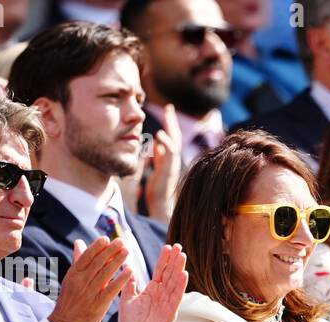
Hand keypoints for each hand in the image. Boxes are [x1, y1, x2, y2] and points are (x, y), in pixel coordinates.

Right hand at [48, 237, 130, 321]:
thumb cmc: (69, 299)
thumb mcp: (70, 278)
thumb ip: (78, 260)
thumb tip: (79, 242)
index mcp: (74, 274)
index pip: (86, 256)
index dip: (96, 247)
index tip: (106, 238)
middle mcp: (81, 281)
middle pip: (97, 263)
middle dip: (110, 250)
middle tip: (121, 241)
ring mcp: (90, 293)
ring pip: (105, 273)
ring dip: (117, 261)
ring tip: (127, 251)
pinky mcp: (98, 304)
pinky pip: (111, 289)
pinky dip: (120, 279)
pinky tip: (129, 271)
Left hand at [119, 243, 188, 321]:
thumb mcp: (127, 301)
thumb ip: (129, 286)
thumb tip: (127, 270)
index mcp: (152, 291)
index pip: (160, 272)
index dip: (164, 259)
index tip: (168, 246)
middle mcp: (162, 296)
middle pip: (170, 274)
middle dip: (174, 260)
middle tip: (179, 246)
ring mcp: (167, 304)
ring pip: (175, 283)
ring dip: (179, 269)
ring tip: (183, 255)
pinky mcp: (170, 313)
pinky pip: (176, 298)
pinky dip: (180, 286)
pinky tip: (184, 274)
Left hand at [144, 104, 182, 223]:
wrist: (159, 206)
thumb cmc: (155, 191)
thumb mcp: (155, 169)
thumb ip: (156, 157)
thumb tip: (155, 145)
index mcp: (168, 159)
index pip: (170, 137)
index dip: (169, 124)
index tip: (167, 111)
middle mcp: (172, 160)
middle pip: (174, 136)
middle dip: (171, 121)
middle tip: (168, 107)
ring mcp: (172, 165)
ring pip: (175, 142)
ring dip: (171, 127)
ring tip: (167, 114)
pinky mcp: (169, 170)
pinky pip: (170, 154)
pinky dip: (166, 143)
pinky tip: (160, 135)